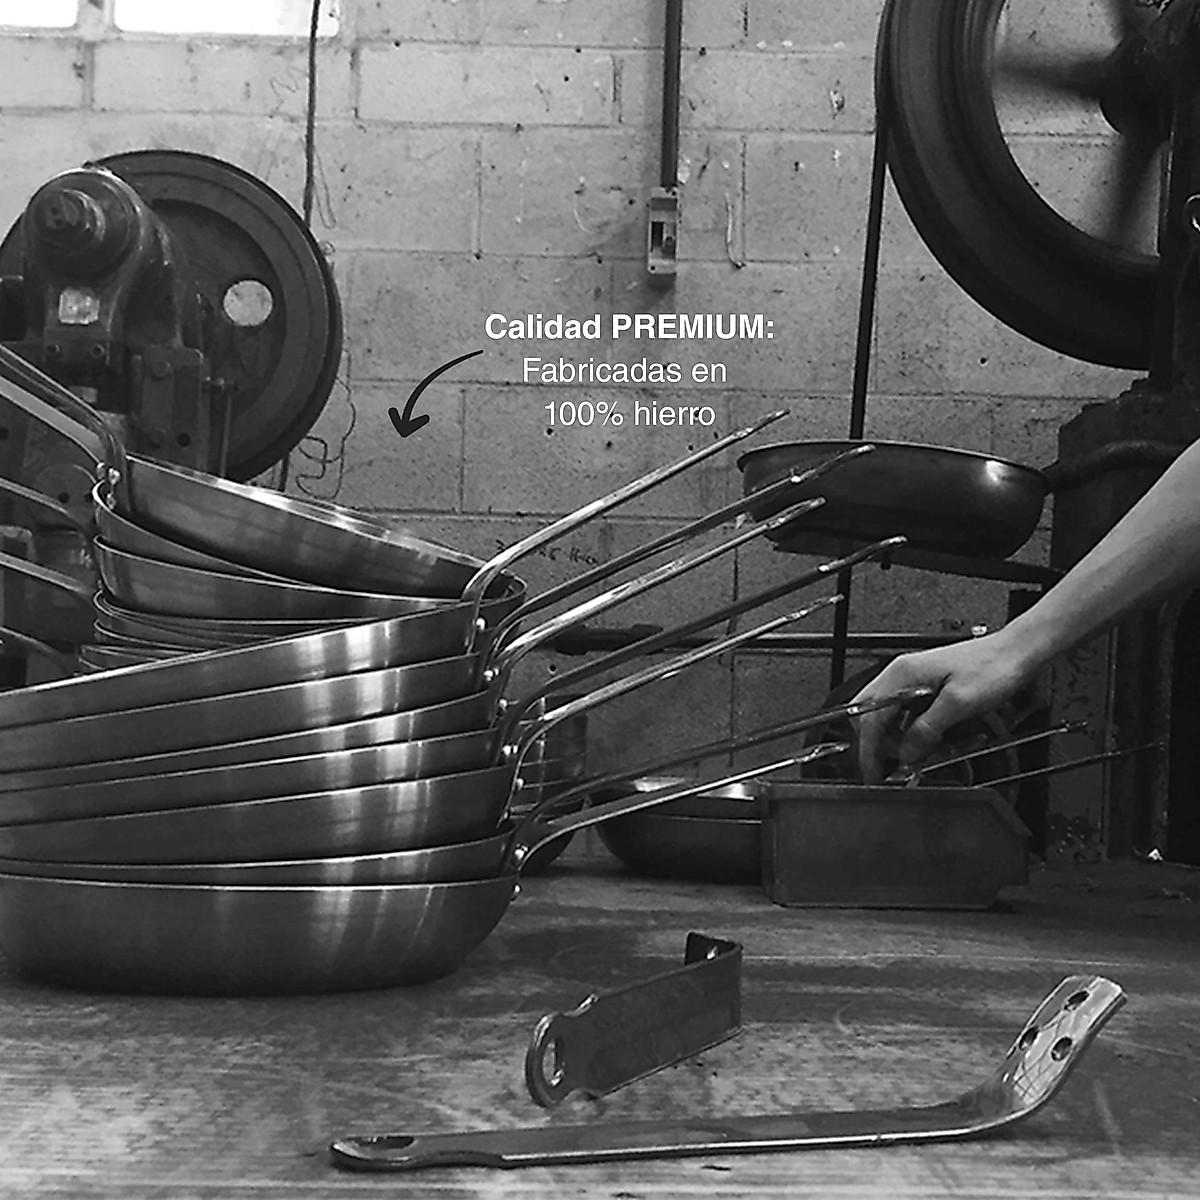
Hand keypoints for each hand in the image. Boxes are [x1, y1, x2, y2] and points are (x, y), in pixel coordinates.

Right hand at [852, 632, 1033, 782]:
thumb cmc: (994, 667)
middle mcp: (902, 675)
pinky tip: (938, 743)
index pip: (869, 719)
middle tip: (895, 769)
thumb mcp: (958, 704)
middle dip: (882, 746)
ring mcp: (913, 681)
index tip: (873, 774)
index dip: (869, 751)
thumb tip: (905, 755)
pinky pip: (910, 716)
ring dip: (905, 742)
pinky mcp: (927, 688)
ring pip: (892, 719)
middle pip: (873, 718)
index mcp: (902, 674)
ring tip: (927, 755)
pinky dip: (918, 734)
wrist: (1017, 652)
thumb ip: (926, 730)